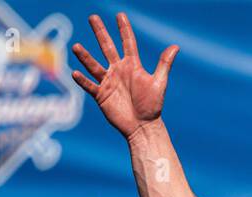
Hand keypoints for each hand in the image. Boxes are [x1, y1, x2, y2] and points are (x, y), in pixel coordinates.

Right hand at [71, 13, 177, 138]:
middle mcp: (118, 70)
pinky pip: (90, 86)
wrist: (143, 127)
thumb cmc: (152, 106)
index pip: (127, 43)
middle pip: (107, 48)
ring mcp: (108, 82)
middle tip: (93, 17)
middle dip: (101, 33)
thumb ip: (164, 64)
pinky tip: (76, 73)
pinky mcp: (101, 95)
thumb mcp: (159, 84)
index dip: (124, 29)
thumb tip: (175, 46)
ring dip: (85, 57)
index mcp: (132, 66)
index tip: (120, 15)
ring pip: (94, 65)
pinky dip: (83, 80)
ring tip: (76, 47)